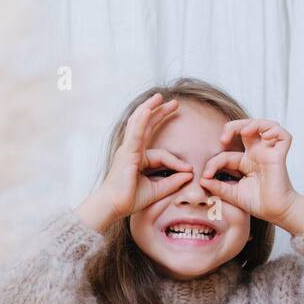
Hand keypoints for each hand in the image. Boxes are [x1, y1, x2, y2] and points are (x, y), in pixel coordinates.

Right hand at [74, 93, 192, 231]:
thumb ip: (172, 182)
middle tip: (174, 103)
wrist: (113, 206)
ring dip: (149, 108)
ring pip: (139, 123)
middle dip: (160, 113)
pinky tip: (148, 110)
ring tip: (159, 97)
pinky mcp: (127, 152)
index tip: (189, 170)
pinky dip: (142, 120)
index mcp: (137, 158)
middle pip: (147, 127)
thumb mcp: (157, 190)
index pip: (162, 154)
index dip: (177, 162)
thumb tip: (190, 174)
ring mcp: (127, 149)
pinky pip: (135, 133)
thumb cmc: (129, 199)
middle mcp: (131, 150)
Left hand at [199, 119, 303, 235]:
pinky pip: (283, 136)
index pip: (226, 154)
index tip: (206, 176)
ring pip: (264, 126)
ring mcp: (268, 153)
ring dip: (253, 123)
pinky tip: (266, 136)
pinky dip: (275, 130)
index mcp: (245, 162)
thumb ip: (217, 187)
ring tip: (244, 131)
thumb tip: (202, 179)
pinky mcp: (279, 156)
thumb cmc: (257, 203)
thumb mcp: (232, 194)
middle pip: (246, 128)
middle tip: (223, 138)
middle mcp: (257, 154)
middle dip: (233, 127)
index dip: (213, 163)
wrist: (275, 213)